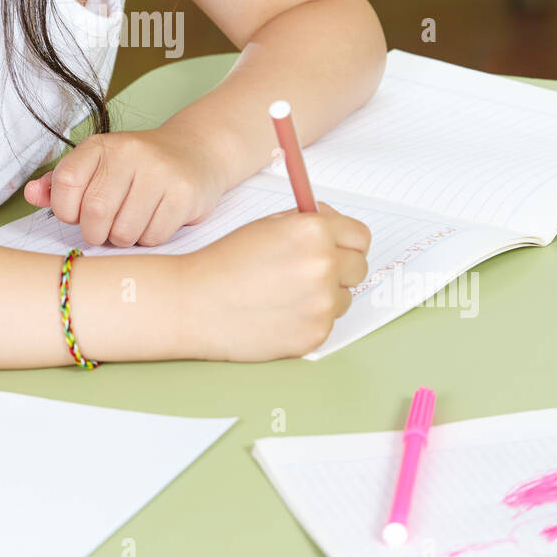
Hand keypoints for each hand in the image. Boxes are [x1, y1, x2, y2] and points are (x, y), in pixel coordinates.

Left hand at [23, 127, 227, 246]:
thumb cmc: (136, 168)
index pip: (64, 184)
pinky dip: (149, 239)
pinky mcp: (183, 193)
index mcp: (100, 146)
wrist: (194, 153)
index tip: (77, 213)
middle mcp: (129, 153)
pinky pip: (153, 237)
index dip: (65, 210)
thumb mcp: (97, 166)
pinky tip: (155, 219)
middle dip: (96, 232)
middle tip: (106, 227)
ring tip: (132, 220)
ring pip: (123, 232)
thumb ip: (60, 183)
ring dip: (124, 238)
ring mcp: (158, 172)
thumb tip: (29, 194)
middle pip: (94, 214)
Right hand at [189, 201, 370, 360]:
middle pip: (360, 267)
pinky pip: (328, 323)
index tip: (338, 247)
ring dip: (326, 296)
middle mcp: (324, 265)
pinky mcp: (315, 334)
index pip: (361, 236)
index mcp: (314, 231)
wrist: (195, 303)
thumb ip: (308, 223)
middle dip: (341, 268)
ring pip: (345, 298)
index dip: (347, 241)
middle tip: (310, 273)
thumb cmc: (225, 262)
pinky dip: (309, 319)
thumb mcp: (268, 224)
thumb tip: (337, 227)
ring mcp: (322, 303)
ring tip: (286, 295)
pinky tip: (279, 313)